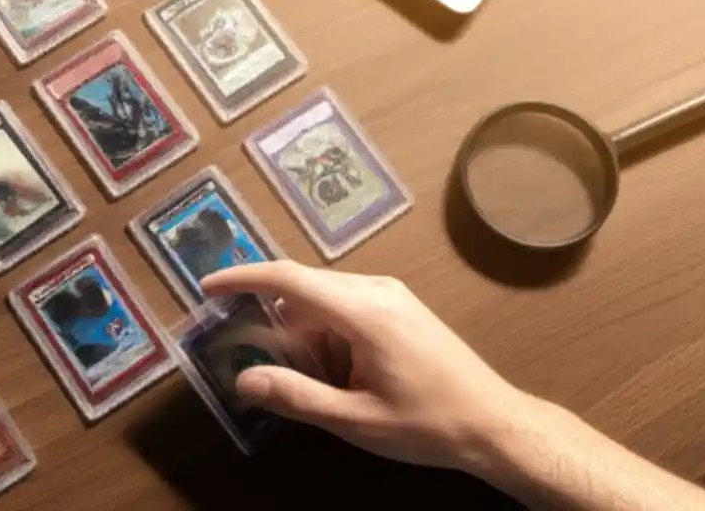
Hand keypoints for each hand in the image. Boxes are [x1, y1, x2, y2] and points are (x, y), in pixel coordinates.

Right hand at [201, 262, 536, 472]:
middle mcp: (376, 290)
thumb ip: (297, 397)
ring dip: (305, 333)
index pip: (288, 279)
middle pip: (303, 288)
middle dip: (275, 322)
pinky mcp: (400, 306)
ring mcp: (392, 295)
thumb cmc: (429, 425)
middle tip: (259, 360)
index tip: (207, 286)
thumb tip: (243, 381)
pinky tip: (337, 373)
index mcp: (364, 312)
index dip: (242, 278)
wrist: (496, 424)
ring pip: (323, 298)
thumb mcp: (356, 420)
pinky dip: (327, 333)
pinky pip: (345, 305)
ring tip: (315, 381)